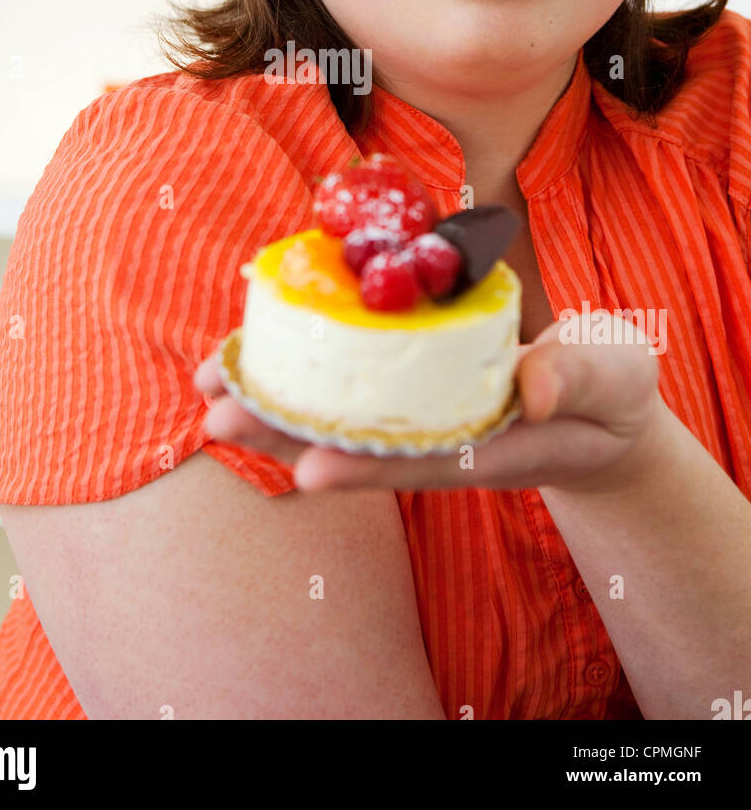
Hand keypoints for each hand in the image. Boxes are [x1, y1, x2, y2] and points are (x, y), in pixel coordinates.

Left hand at [193, 313, 664, 493]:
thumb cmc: (611, 390)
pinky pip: (347, 376)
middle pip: (356, 442)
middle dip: (286, 433)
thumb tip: (534, 387)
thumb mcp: (614, 377)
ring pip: (338, 414)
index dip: (363, 468)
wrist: (600, 398)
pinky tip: (249, 351)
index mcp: (489, 445)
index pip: (420, 462)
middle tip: (219, 420)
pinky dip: (299, 363)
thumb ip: (579, 378)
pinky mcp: (409, 381)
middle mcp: (440, 435)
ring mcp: (420, 412)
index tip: (307, 472)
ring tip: (209, 387)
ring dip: (273, 401)